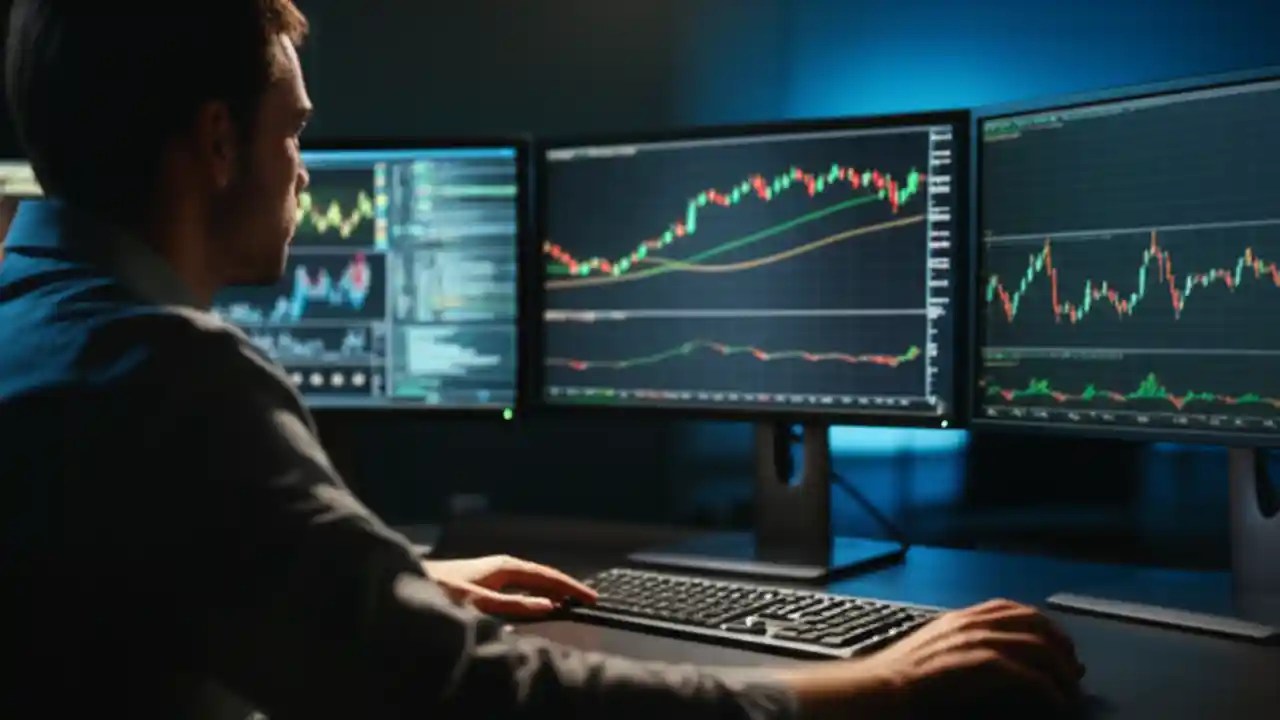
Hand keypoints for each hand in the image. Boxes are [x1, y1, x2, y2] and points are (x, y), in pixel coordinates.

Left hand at [423, 554, 597, 617]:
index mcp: (506, 566)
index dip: (571, 587)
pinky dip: (536, 595)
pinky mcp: (487, 582)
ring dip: (551, 592)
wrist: (411, 581)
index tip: (591, 598)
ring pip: (532, 581)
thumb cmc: (442, 589)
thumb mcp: (480, 600)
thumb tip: (549, 604)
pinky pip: (521, 588)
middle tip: (587, 601)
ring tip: (569, 603)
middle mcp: (504, 566)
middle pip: (543, 576)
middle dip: (566, 587)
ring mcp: (495, 572)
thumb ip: (514, 605)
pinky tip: (537, 605)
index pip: (548, 575)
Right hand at [778, 599, 1083, 719]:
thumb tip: (992, 660)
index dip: (1043, 627)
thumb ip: (960, 646)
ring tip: (1069, 693)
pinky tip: (1055, 705)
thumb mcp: (932, 651)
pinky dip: (1049, 691)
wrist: (877, 690)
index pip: (1014, 609)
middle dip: (1061, 646)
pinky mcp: (981, 665)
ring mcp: (977, 641)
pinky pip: (1030, 676)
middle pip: (1034, 623)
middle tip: (1073, 673)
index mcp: (960, 617)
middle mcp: (972, 623)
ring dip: (1061, 673)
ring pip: (1039, 648)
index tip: (1058, 649)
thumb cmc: (897, 679)